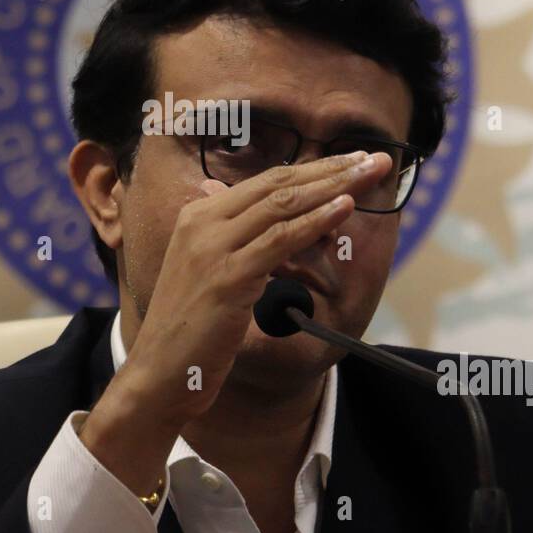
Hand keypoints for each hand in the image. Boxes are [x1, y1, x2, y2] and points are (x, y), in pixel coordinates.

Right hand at [78, 149, 391, 494]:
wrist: (160, 373)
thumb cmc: (191, 329)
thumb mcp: (210, 272)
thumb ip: (233, 239)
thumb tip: (257, 214)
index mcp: (197, 214)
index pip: (266, 180)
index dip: (313, 168)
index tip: (351, 161)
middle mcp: (202, 221)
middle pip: (279, 183)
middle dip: (331, 168)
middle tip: (373, 159)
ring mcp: (212, 247)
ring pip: (283, 204)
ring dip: (332, 186)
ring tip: (369, 174)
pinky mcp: (227, 276)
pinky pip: (280, 240)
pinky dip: (316, 220)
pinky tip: (344, 207)